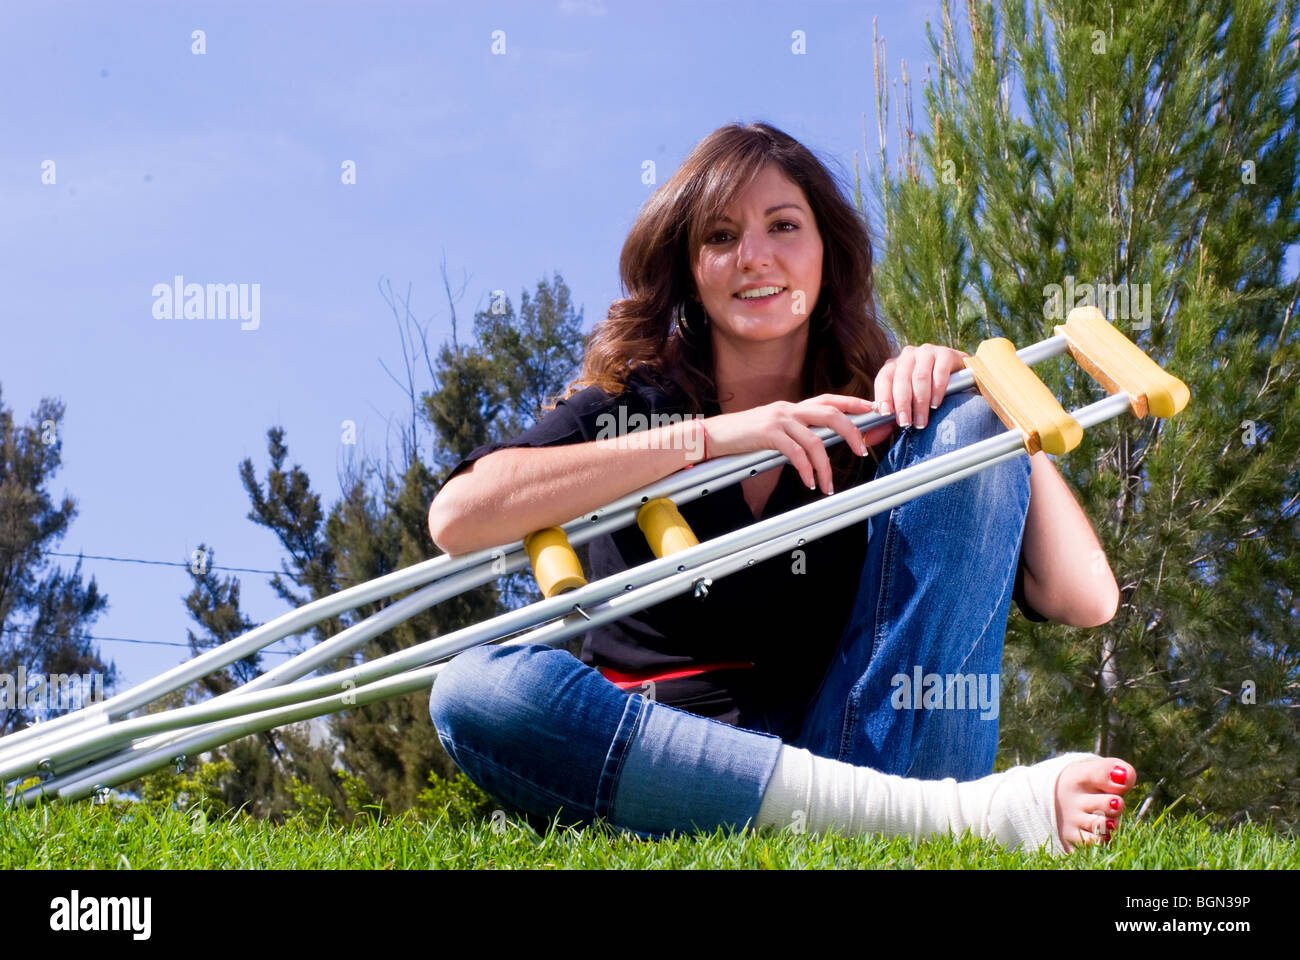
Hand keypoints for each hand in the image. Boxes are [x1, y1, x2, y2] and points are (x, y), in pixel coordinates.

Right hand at [701, 394, 874, 493]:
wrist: (713, 435)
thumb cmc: (743, 437)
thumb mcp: (774, 430)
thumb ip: (795, 434)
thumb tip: (818, 447)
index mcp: (793, 407)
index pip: (830, 400)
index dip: (854, 404)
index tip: (874, 412)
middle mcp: (789, 409)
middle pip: (832, 414)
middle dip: (852, 431)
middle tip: (862, 450)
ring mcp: (779, 420)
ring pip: (816, 440)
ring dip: (826, 465)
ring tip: (829, 484)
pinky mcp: (767, 433)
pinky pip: (795, 452)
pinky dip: (806, 469)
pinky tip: (809, 482)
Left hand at [873, 344, 969, 429]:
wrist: (961, 377)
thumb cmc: (927, 394)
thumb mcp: (907, 408)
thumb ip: (888, 423)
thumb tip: (869, 440)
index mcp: (894, 366)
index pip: (883, 378)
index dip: (883, 395)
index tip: (885, 414)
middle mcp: (908, 356)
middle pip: (901, 379)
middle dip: (902, 403)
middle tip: (906, 423)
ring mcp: (927, 352)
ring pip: (919, 377)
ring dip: (920, 401)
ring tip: (921, 420)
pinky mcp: (946, 354)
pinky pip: (939, 372)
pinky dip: (937, 389)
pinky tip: (935, 404)